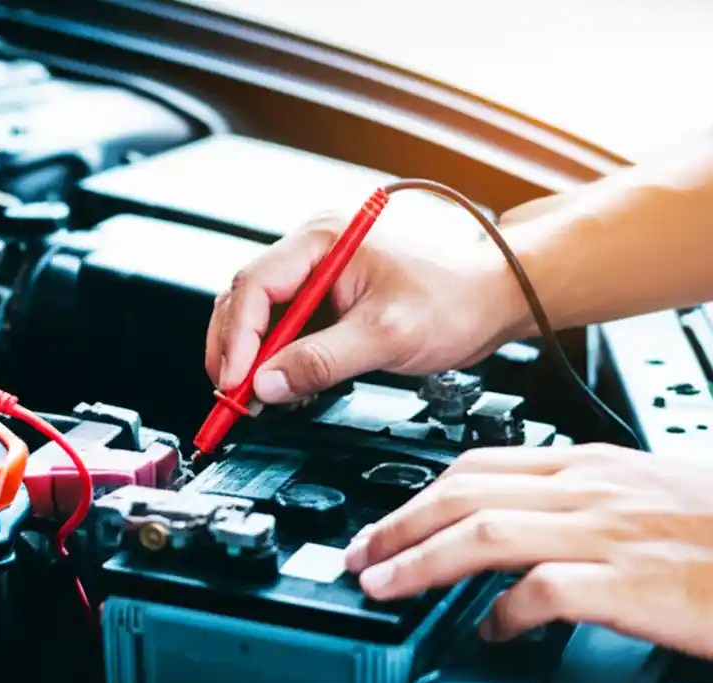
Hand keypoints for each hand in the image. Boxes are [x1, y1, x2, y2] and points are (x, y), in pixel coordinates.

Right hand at [204, 213, 524, 403]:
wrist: (495, 296)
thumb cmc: (456, 298)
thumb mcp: (386, 337)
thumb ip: (321, 361)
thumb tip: (267, 385)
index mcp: (323, 239)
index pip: (255, 285)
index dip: (237, 338)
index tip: (234, 381)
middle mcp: (312, 248)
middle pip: (244, 299)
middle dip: (233, 351)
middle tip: (232, 397)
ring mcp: (317, 272)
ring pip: (258, 314)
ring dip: (252, 358)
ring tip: (256, 398)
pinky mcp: (325, 295)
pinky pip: (284, 325)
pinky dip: (276, 358)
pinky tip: (283, 385)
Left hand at [344, 444, 712, 657]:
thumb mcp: (647, 494)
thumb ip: (583, 500)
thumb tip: (524, 523)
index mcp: (592, 465)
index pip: (481, 463)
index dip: (419, 492)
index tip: (386, 519)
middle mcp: (592, 489)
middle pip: (465, 493)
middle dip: (397, 523)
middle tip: (359, 554)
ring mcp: (611, 534)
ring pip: (485, 533)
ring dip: (420, 559)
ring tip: (384, 584)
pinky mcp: (634, 583)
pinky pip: (545, 590)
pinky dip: (505, 611)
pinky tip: (491, 632)